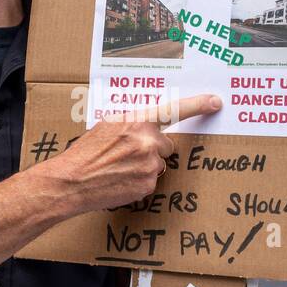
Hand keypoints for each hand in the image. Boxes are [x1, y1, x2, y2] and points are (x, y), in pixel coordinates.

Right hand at [48, 93, 221, 213]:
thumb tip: (144, 126)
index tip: (215, 102)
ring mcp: (149, 165)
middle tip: (128, 154)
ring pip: (158, 164)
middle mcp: (147, 141)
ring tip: (119, 169)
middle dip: (152, 149)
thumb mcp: (106, 126)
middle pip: (166, 144)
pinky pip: (151, 180)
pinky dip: (139, 181)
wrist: (71, 181)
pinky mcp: (147, 185)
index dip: (197, 105)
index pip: (174, 110)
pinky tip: (120, 180)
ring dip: (144, 166)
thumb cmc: (85, 152)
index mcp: (136, 121)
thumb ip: (130, 123)